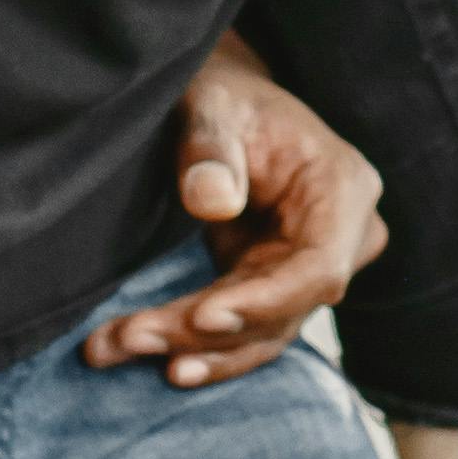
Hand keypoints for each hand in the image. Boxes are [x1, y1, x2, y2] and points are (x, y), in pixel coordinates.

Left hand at [83, 33, 391, 391]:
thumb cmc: (225, 98)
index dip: (264, 300)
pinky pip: (244, 332)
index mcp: (343, 188)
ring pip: (260, 332)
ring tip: (114, 348)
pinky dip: (198, 347)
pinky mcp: (275, 287)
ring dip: (189, 347)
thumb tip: (214, 203)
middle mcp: (342, 239)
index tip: (203, 316)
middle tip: (129, 336)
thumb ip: (210, 147)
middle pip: (283, 309)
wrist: (226, 107)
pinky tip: (152, 360)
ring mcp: (310, 269)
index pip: (318, 267)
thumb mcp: (213, 104)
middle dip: (204, 330)